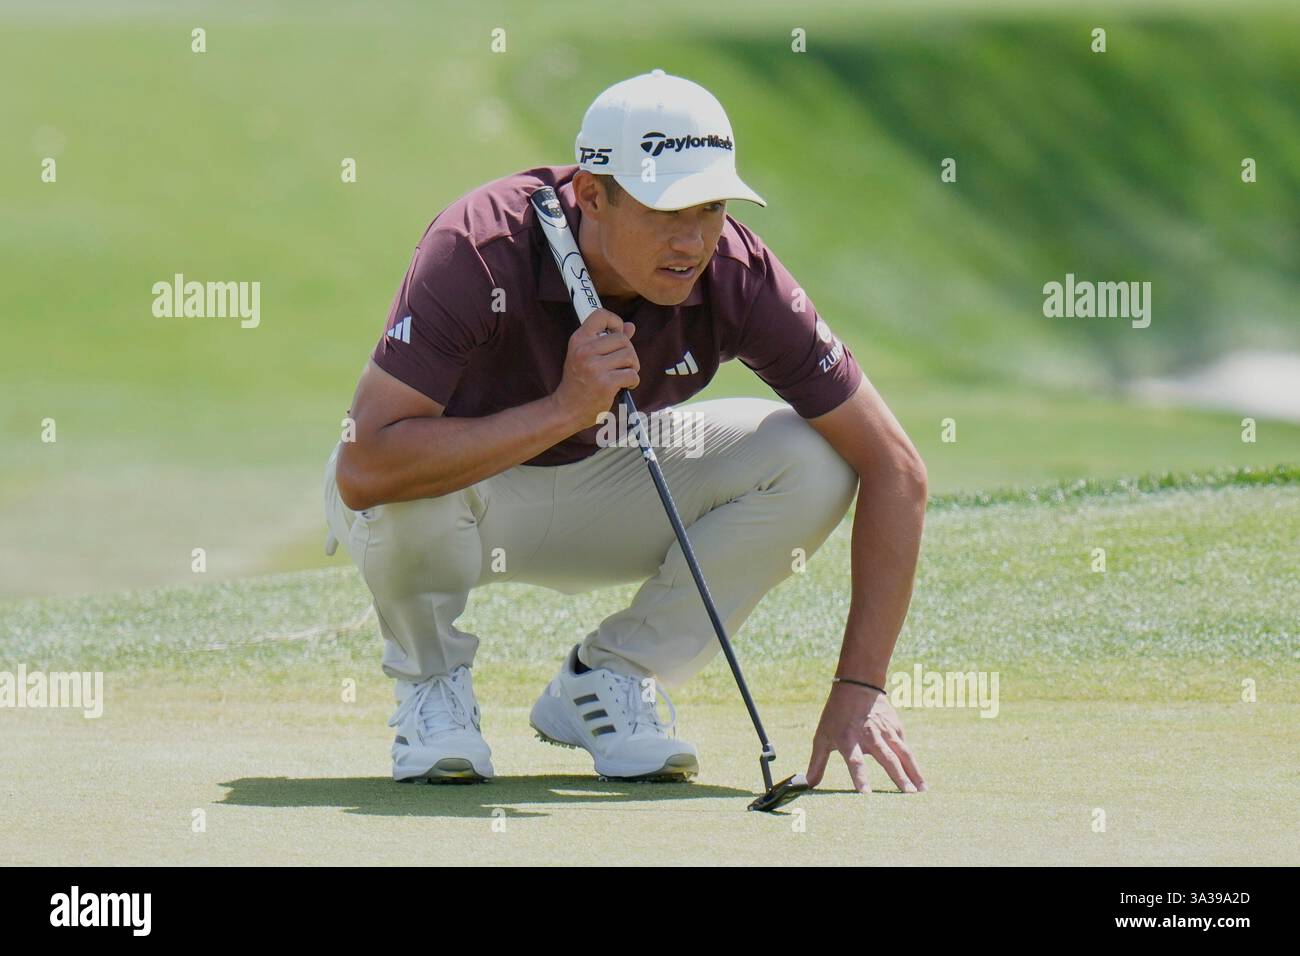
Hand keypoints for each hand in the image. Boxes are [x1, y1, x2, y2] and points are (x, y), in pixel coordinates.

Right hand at [552, 308, 638, 427]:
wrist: (568, 408)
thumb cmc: (579, 380)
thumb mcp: (586, 355)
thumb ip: (608, 339)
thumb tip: (630, 326)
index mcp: (579, 339)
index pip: (601, 315)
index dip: (615, 322)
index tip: (617, 334)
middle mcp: (585, 350)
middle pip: (623, 339)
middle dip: (628, 352)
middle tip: (621, 364)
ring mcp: (595, 367)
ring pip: (630, 356)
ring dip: (632, 367)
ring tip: (622, 374)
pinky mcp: (605, 384)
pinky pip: (632, 375)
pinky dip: (633, 381)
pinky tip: (624, 385)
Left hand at [806, 681, 925, 793]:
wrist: (857, 685)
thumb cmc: (836, 715)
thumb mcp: (822, 737)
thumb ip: (817, 763)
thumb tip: (806, 785)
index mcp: (848, 740)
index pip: (854, 761)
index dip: (859, 777)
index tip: (865, 794)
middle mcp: (869, 736)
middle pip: (886, 758)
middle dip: (898, 777)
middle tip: (908, 794)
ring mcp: (886, 732)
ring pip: (903, 754)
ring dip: (914, 773)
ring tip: (922, 791)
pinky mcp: (896, 729)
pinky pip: (905, 748)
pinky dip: (913, 763)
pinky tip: (919, 778)